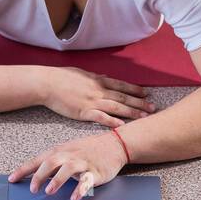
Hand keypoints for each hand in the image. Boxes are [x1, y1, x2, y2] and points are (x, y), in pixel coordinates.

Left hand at [8, 130, 129, 199]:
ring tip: (49, 191)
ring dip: (57, 180)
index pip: (38, 160)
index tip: (12, 179)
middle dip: (39, 175)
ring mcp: (82, 163)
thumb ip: (52, 162)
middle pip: (50, 162)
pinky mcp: (95, 171)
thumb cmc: (88, 149)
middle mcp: (69, 155)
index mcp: (60, 151)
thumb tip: (35, 176)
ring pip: (67, 169)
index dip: (24, 169)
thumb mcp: (68, 152)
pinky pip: (87, 180)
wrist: (114, 144)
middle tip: (32, 189)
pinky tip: (75, 198)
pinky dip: (80, 189)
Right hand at [39, 66, 155, 127]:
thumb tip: (104, 77)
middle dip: (139, 102)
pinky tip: (122, 126)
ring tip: (144, 117)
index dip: (135, 89)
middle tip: (153, 107)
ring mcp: (92, 101)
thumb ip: (95, 77)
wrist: (47, 83)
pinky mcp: (84, 112)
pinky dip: (113, 121)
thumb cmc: (61, 77)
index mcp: (98, 80)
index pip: (121, 85)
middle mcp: (99, 90)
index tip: (146, 92)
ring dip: (132, 112)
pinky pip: (101, 117)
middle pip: (123, 97)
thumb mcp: (81, 73)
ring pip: (117, 107)